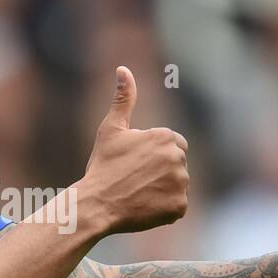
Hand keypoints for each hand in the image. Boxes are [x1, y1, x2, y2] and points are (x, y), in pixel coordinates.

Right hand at [77, 66, 189, 235]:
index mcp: (165, 137)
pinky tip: (144, 206)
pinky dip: (165, 208)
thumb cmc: (103, 166)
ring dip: (163, 189)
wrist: (97, 204)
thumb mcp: (111, 129)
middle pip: (176, 165)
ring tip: (138, 193)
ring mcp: (181, 183)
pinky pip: (177, 205)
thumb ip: (123, 99)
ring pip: (177, 185)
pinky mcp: (180, 206)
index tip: (135, 164)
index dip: (153, 155)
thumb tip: (123, 69)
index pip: (172, 145)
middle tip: (135, 180)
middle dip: (161, 171)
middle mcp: (178, 158)